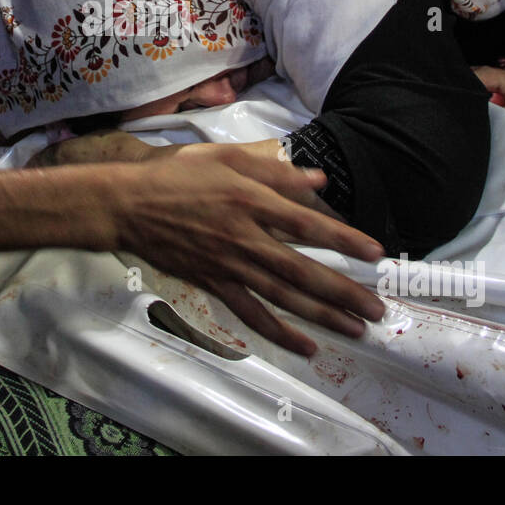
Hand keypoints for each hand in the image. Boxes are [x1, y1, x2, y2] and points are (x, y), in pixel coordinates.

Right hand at [111, 144, 386, 355]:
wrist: (127, 205)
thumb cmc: (175, 175)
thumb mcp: (225, 158)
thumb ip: (273, 171)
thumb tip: (318, 180)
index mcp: (250, 200)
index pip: (307, 224)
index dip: (344, 239)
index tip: (375, 253)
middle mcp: (244, 236)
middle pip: (303, 270)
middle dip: (344, 292)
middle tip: (377, 309)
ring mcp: (229, 264)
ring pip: (283, 296)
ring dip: (322, 316)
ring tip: (356, 330)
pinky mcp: (214, 283)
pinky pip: (252, 313)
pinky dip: (280, 332)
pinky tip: (306, 346)